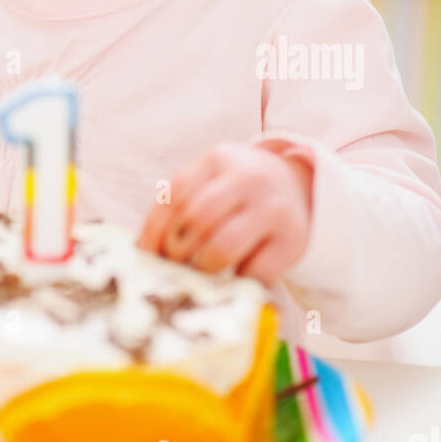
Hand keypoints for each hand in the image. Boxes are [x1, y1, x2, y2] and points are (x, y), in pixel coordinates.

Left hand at [136, 142, 313, 286]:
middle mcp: (248, 179)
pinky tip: (232, 277)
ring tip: (200, 272)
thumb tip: (143, 249)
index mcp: (218, 159)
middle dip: (177, 250)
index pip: (176, 192)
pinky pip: (254, 273)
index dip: (155, 227)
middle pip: (198, 217)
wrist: (297, 188)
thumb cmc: (238, 191)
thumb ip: (180, 203)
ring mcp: (273, 209)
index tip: (145, 252)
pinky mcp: (292, 242)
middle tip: (173, 266)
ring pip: (223, 248)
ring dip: (203, 268)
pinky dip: (236, 282)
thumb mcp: (211, 180)